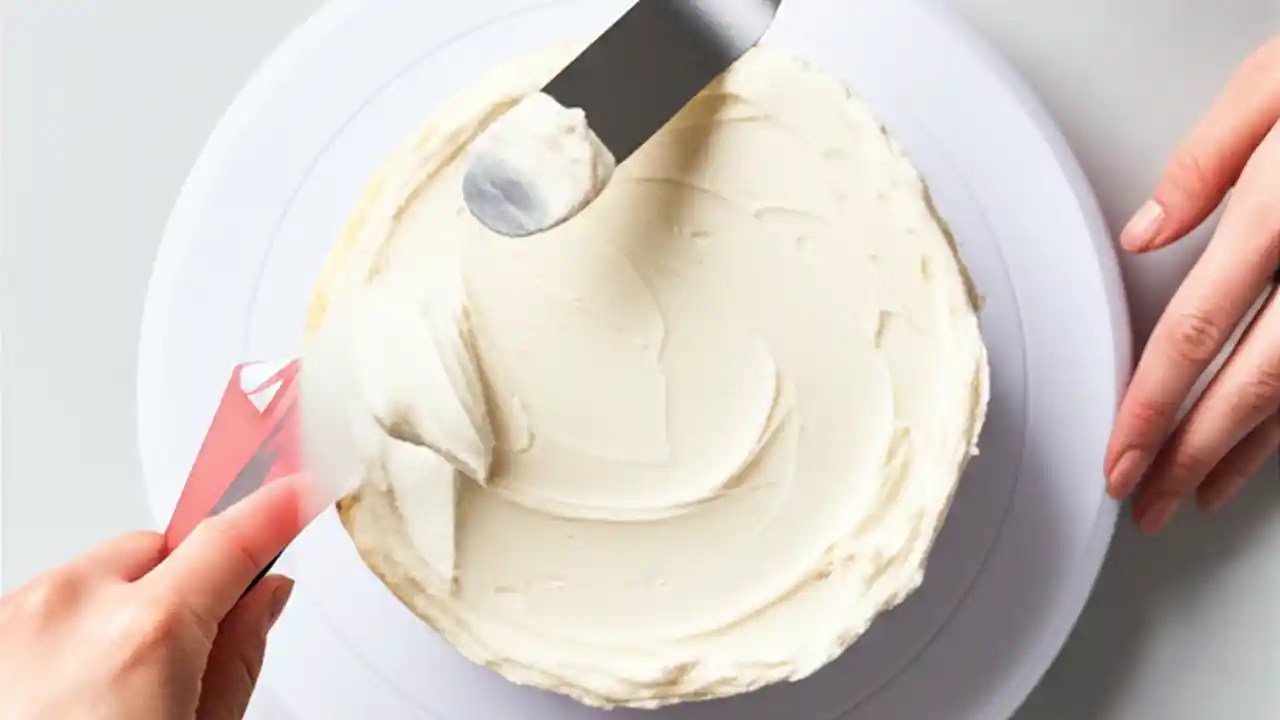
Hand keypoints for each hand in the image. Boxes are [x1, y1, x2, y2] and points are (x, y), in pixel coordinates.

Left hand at [0, 476, 307, 718]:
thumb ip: (236, 657)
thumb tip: (262, 598)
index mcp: (146, 634)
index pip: (232, 538)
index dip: (275, 507)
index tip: (296, 486)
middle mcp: (71, 609)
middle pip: (157, 551)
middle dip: (183, 585)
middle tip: (187, 652)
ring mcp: (12, 618)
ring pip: (95, 577)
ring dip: (117, 611)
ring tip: (109, 698)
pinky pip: (43, 606)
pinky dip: (65, 635)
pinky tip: (65, 698)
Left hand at [1106, 37, 1279, 532]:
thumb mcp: (1274, 82)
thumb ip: (1204, 160)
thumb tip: (1143, 233)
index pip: (1195, 331)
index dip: (1152, 404)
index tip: (1118, 456)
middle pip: (1247, 387)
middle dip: (1188, 455)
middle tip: (1144, 504)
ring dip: (1237, 455)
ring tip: (1190, 496)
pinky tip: (1257, 454)